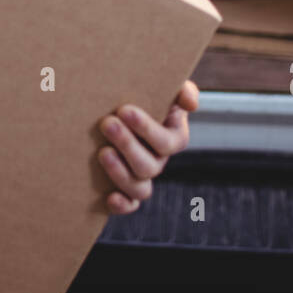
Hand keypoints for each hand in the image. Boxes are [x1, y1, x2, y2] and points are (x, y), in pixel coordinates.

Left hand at [97, 79, 198, 214]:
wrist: (119, 106)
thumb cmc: (145, 93)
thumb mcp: (166, 86)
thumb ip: (181, 90)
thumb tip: (190, 103)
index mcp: (174, 137)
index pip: (166, 140)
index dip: (146, 128)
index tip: (124, 109)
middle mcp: (160, 160)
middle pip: (150, 165)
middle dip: (128, 145)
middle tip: (107, 124)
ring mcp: (143, 177)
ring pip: (141, 188)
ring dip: (121, 173)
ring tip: (102, 152)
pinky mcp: (126, 188)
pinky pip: (130, 204)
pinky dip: (122, 205)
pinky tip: (109, 198)